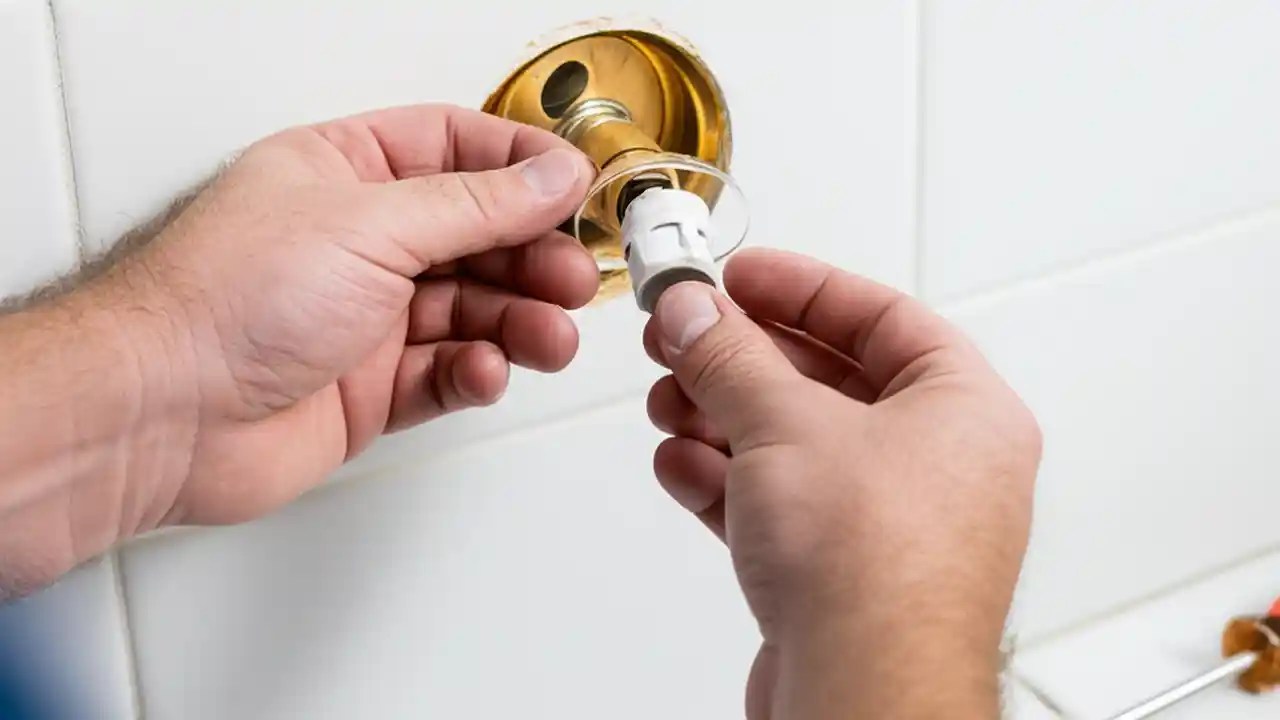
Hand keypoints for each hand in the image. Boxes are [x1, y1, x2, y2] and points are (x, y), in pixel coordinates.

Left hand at [88, 104, 597, 528]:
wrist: (162, 415)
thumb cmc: (224, 299)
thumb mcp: (371, 223)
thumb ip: (476, 203)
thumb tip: (550, 174)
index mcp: (345, 173)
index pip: (454, 148)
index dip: (521, 164)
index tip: (577, 187)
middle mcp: (358, 241)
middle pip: (476, 236)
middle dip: (532, 256)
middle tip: (573, 278)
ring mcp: (366, 317)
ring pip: (472, 310)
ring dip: (519, 322)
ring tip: (548, 336)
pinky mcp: (371, 387)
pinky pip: (447, 373)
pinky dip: (475, 372)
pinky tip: (483, 370)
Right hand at [642, 249, 1041, 718]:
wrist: (864, 694)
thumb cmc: (877, 574)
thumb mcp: (785, 423)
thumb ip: (730, 356)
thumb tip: (693, 313)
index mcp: (964, 409)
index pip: (880, 316)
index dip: (801, 288)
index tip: (739, 278)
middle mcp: (938, 464)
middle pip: (827, 381)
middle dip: (742, 360)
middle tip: (684, 336)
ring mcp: (890, 523)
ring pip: (795, 446)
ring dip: (723, 419)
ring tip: (671, 401)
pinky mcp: (842, 574)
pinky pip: (780, 505)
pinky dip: (728, 481)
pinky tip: (684, 466)